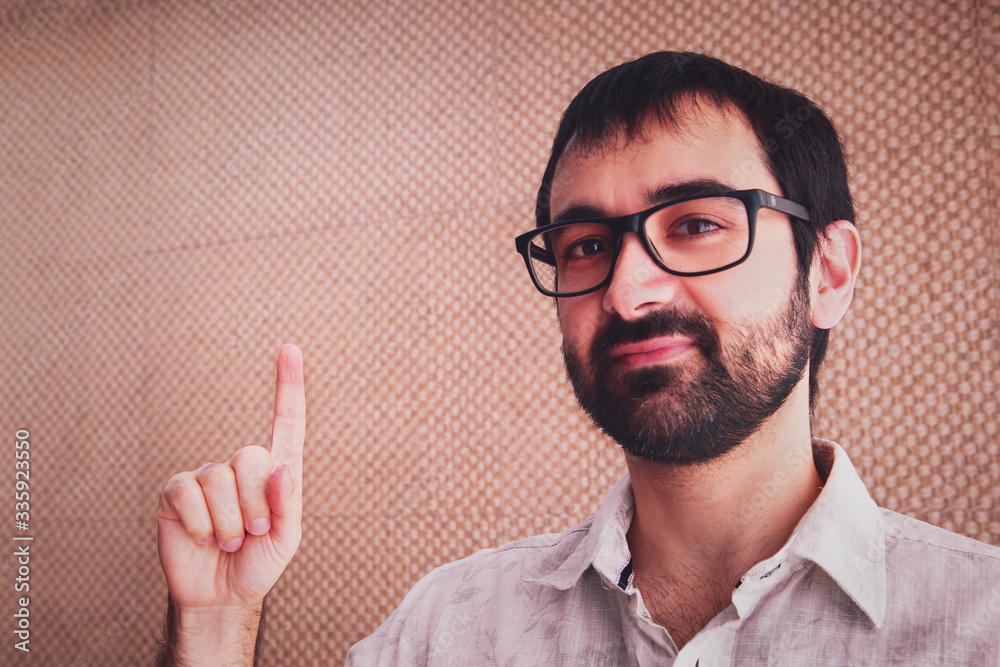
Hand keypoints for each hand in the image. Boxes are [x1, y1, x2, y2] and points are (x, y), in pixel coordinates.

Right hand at [157, 344, 305, 615]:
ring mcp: (206, 477)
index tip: (290, 348)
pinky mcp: (176, 493)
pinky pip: (189, 493)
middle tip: (252, 533)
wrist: (220, 595)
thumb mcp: (285, 541)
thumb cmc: (258, 563)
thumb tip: (282, 468)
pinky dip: (201, 524)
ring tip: (228, 541)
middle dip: (255, 505)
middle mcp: (240, 467)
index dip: (288, 386)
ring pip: (220, 480)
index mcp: (275, 473)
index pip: (285, 423)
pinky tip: (202, 537)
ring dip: (228, 523)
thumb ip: (288, 506)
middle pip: (252, 457)